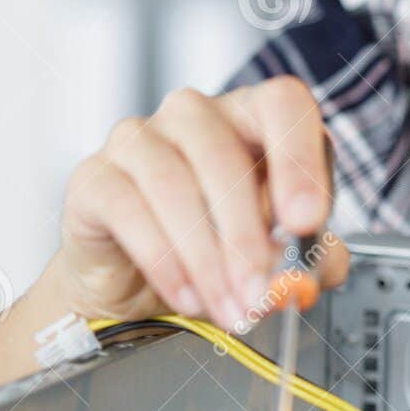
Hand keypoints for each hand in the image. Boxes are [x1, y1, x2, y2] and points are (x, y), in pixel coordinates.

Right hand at [51, 77, 347, 329]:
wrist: (137, 285)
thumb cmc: (217, 248)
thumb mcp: (278, 253)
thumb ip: (309, 258)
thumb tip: (314, 274)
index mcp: (252, 117)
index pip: (282, 104)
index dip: (298, 158)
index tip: (307, 219)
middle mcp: (196, 116)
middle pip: (225, 156)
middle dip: (248, 237)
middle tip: (261, 291)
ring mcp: (139, 138)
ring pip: (175, 186)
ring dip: (208, 259)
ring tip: (229, 306)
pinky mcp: (95, 176)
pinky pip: (129, 211)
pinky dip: (164, 261)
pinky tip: (188, 296)